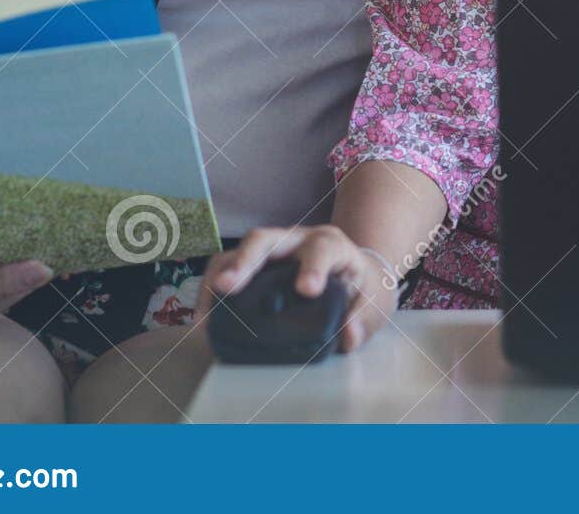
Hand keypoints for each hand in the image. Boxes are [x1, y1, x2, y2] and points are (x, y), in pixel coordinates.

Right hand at [194, 225, 398, 352]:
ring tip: (204, 315)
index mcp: (333, 246)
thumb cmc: (361, 289)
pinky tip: (205, 317)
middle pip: (266, 239)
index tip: (307, 290)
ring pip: (239, 252)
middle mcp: (298, 240)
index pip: (323, 249)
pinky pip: (227, 266)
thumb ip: (362, 321)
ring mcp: (274, 250)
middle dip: (245, 261)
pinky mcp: (255, 264)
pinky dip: (211, 288)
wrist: (354, 275)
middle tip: (227, 288)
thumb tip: (347, 338)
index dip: (314, 267)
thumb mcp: (373, 304)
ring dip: (221, 277)